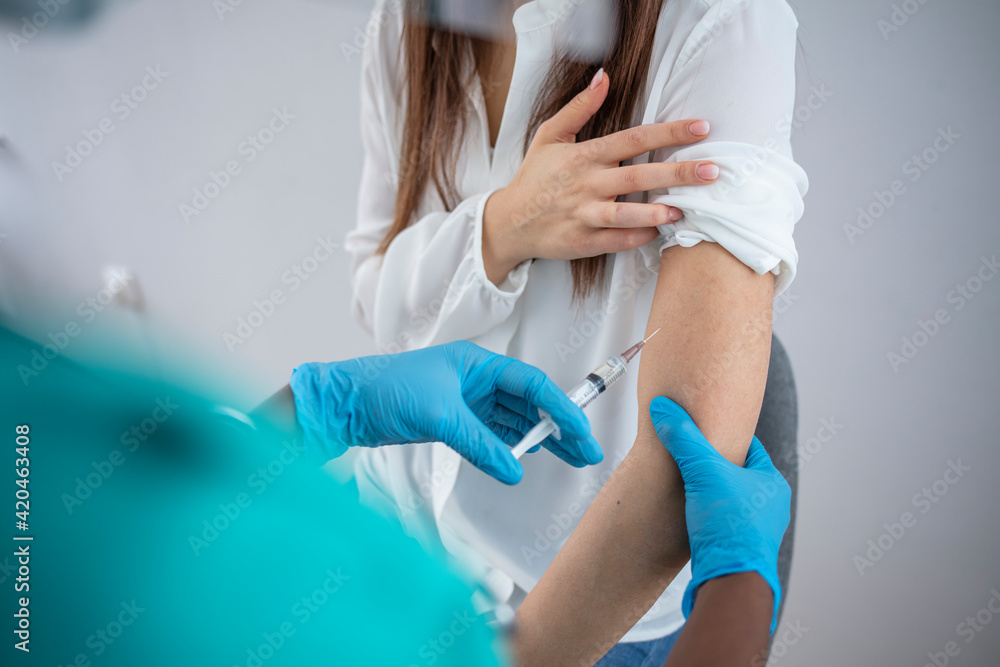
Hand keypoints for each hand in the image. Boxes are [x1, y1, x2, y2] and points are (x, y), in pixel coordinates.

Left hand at [290, 341, 602, 483]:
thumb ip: (480, 444)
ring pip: (514, 420)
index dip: (561, 408)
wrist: (344, 404)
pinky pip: (493, 433)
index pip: (532, 384)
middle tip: (586, 451)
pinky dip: (512, 445)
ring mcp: (466, 401)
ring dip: (540, 438)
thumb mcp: (439, 416)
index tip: (580, 431)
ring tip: (570, 457)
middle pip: (529, 403)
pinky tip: (529, 455)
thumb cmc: (386, 390)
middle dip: (559, 426)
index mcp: (478, 363)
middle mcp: (477, 379)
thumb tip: (514, 470)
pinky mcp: (454, 421)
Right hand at [482, 68, 719, 282]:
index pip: (634, 139)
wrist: (509, 222)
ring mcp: (584, 214)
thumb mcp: (550, 135)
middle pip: (639, 175)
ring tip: (683, 210)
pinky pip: (615, 240)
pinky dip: (637, 237)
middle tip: (711, 171)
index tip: (701, 128)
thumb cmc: (534, 178)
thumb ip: (579, 107)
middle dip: (677, 172)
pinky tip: (658, 232)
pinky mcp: (582, 241)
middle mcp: (587, 184)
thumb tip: (604, 77)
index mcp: (585, 155)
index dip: (669, 132)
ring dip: (656, 211)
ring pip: (625, 213)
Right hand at [649, 396, 789, 631]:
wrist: (731, 583)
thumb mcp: (704, 471)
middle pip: (736, 475)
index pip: (748, 447)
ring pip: (728, 502)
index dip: (723, 437)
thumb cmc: (730, 529)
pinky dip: (705, 518)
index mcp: (771, 483)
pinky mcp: (736, 550)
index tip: (702, 432)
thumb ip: (683, 438)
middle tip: (688, 458)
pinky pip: (720, 525)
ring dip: (708, 495)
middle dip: (712, 467)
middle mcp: (768, 507)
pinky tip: (688, 516)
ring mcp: (755, 530)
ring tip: (684, 487)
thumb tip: (664, 409)